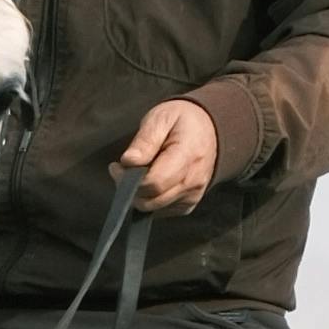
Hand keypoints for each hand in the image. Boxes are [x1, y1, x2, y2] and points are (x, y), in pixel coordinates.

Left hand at [118, 97, 220, 214]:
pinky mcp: (188, 204)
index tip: (117, 166)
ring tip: (137, 172)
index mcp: (187, 156)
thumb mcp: (160, 118)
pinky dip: (150, 199)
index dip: (128, 179)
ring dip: (139, 194)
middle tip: (123, 169)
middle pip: (151, 200)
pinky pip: (161, 210)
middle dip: (130, 188)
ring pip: (153, 208)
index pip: (154, 184)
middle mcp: (193, 181)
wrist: (210, 129)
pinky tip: (150, 181)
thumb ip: (144, 141)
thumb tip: (129, 161)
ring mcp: (192, 196)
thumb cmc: (182, 121)